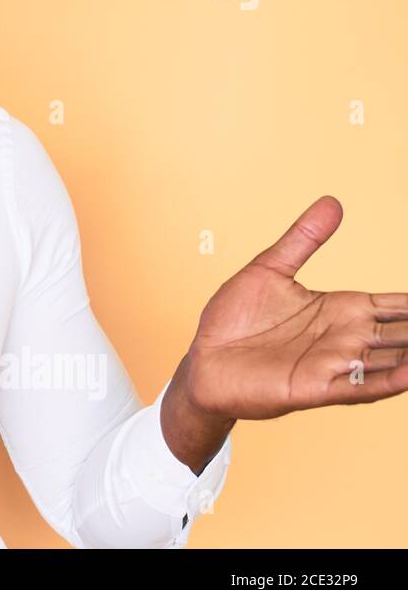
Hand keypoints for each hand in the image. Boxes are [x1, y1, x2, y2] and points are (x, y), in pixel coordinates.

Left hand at [181, 195, 407, 421]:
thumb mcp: (270, 269)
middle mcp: (345, 338)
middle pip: (404, 334)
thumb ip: (303, 239)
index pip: (397, 305)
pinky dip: (387, 381)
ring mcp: (332, 363)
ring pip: (391, 361)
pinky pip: (358, 386)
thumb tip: (333, 202)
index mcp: (340, 309)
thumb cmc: (234, 320)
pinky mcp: (313, 387)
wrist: (203, 360)